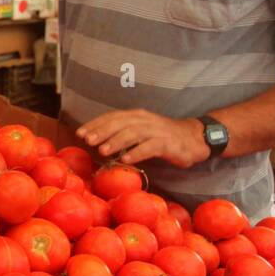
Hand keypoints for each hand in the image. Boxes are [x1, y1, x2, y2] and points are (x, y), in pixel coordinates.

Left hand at [76, 110, 209, 168]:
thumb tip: (97, 142)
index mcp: (136, 116)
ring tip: (103, 150)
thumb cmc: (162, 136)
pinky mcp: (167, 143)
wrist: (194, 138)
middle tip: (87, 140)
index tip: (80, 133)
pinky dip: (137, 152)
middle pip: (120, 123)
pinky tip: (127, 159)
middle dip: (102, 131)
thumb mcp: (141, 131)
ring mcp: (157, 130)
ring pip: (133, 133)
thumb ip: (123, 133)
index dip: (96, 124)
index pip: (112, 117)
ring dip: (117, 141)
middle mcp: (145, 120)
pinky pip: (150, 147)